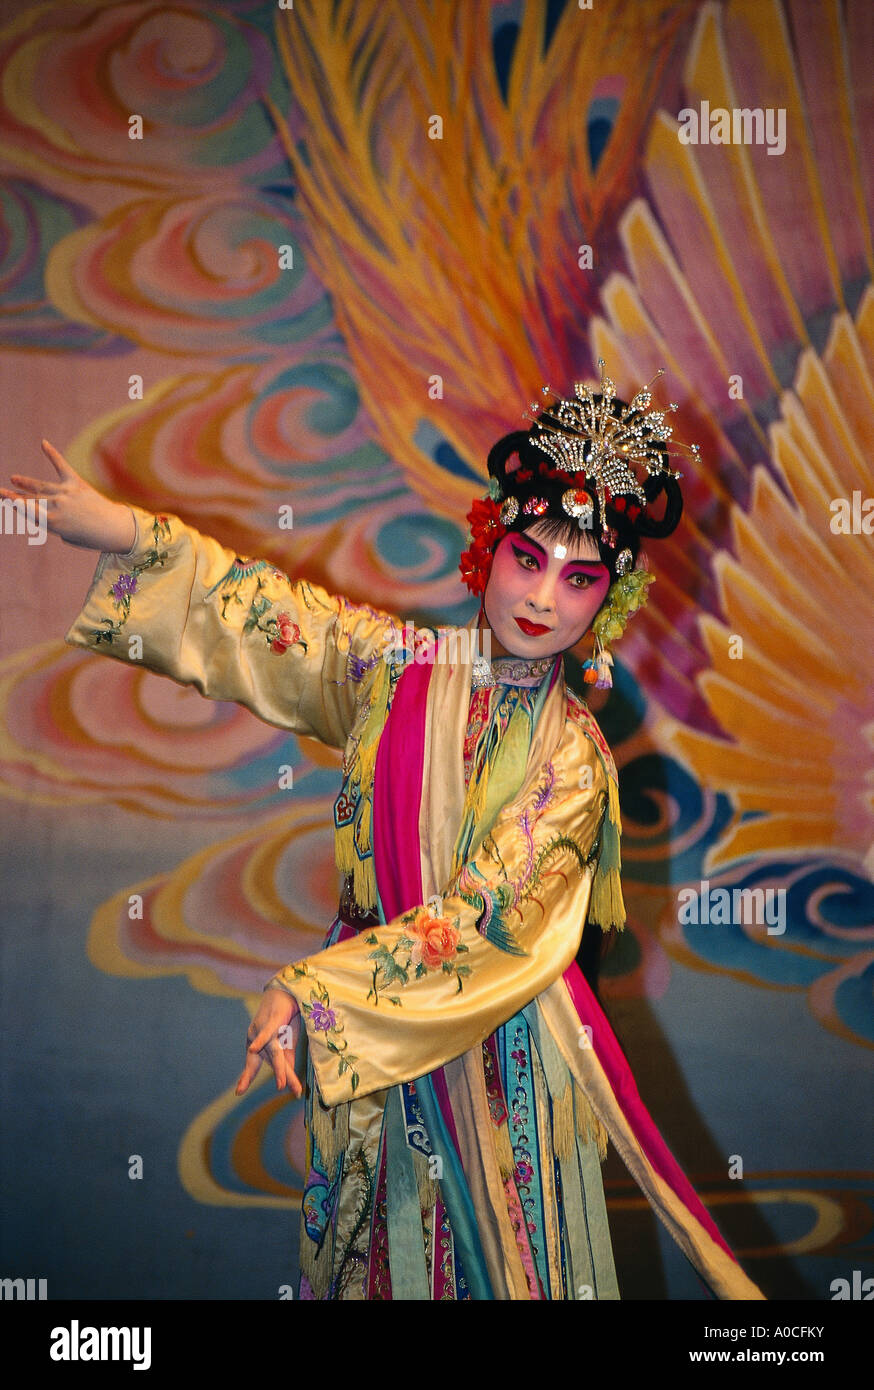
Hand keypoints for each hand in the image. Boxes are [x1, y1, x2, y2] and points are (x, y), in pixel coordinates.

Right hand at [0, 440, 136, 551]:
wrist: (115, 528)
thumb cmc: (91, 537)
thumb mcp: (67, 536)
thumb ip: (54, 521)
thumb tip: (49, 507)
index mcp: (53, 523)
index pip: (29, 512)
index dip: (15, 505)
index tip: (6, 498)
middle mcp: (57, 506)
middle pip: (32, 499)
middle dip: (15, 496)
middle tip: (2, 492)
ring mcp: (66, 493)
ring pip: (41, 486)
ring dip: (26, 482)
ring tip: (14, 479)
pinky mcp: (76, 483)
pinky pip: (62, 466)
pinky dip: (52, 454)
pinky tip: (43, 443)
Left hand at [235, 988, 302, 1097]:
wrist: (287, 990)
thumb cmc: (285, 1017)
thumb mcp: (286, 1042)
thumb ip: (286, 1061)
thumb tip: (288, 1082)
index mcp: (258, 1045)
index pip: (253, 1064)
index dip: (246, 1077)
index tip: (238, 1091)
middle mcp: (256, 1037)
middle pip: (261, 1061)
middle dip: (251, 1076)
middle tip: (241, 1092)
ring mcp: (263, 1028)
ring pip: (274, 1052)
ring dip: (279, 1069)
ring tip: (281, 1085)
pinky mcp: (273, 1019)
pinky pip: (267, 1032)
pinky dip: (260, 1040)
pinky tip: (252, 1048)